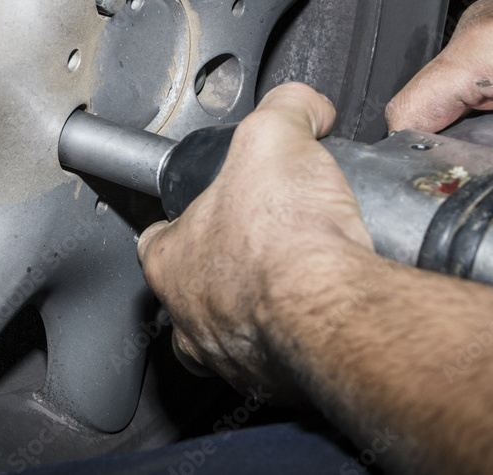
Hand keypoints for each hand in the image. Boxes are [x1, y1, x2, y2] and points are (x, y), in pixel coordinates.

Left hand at [136, 83, 375, 393]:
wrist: (334, 309)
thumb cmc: (286, 236)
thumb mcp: (274, 134)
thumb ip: (284, 110)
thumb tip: (303, 106)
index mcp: (171, 259)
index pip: (157, 238)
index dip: (182, 220)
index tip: (208, 212)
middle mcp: (190, 316)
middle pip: (193, 291)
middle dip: (225, 271)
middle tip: (266, 249)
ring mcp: (229, 358)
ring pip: (229, 336)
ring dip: (258, 314)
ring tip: (299, 285)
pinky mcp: (275, 386)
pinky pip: (277, 367)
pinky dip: (297, 345)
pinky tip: (324, 317)